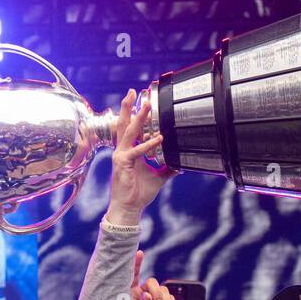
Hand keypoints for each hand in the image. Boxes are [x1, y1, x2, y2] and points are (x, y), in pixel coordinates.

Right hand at [107, 90, 172, 226]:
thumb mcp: (158, 177)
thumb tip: (180, 164)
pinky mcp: (122, 163)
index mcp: (129, 151)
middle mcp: (122, 150)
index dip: (134, 114)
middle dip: (129, 107)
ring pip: (129, 132)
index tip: (141, 101)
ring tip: (146, 105)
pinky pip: (136, 151)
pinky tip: (159, 138)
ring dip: (138, 117)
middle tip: (134, 91)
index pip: (131, 129)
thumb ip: (167, 168)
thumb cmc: (139, 193)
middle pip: (124, 124)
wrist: (129, 208)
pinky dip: (148, 144)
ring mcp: (121, 156)